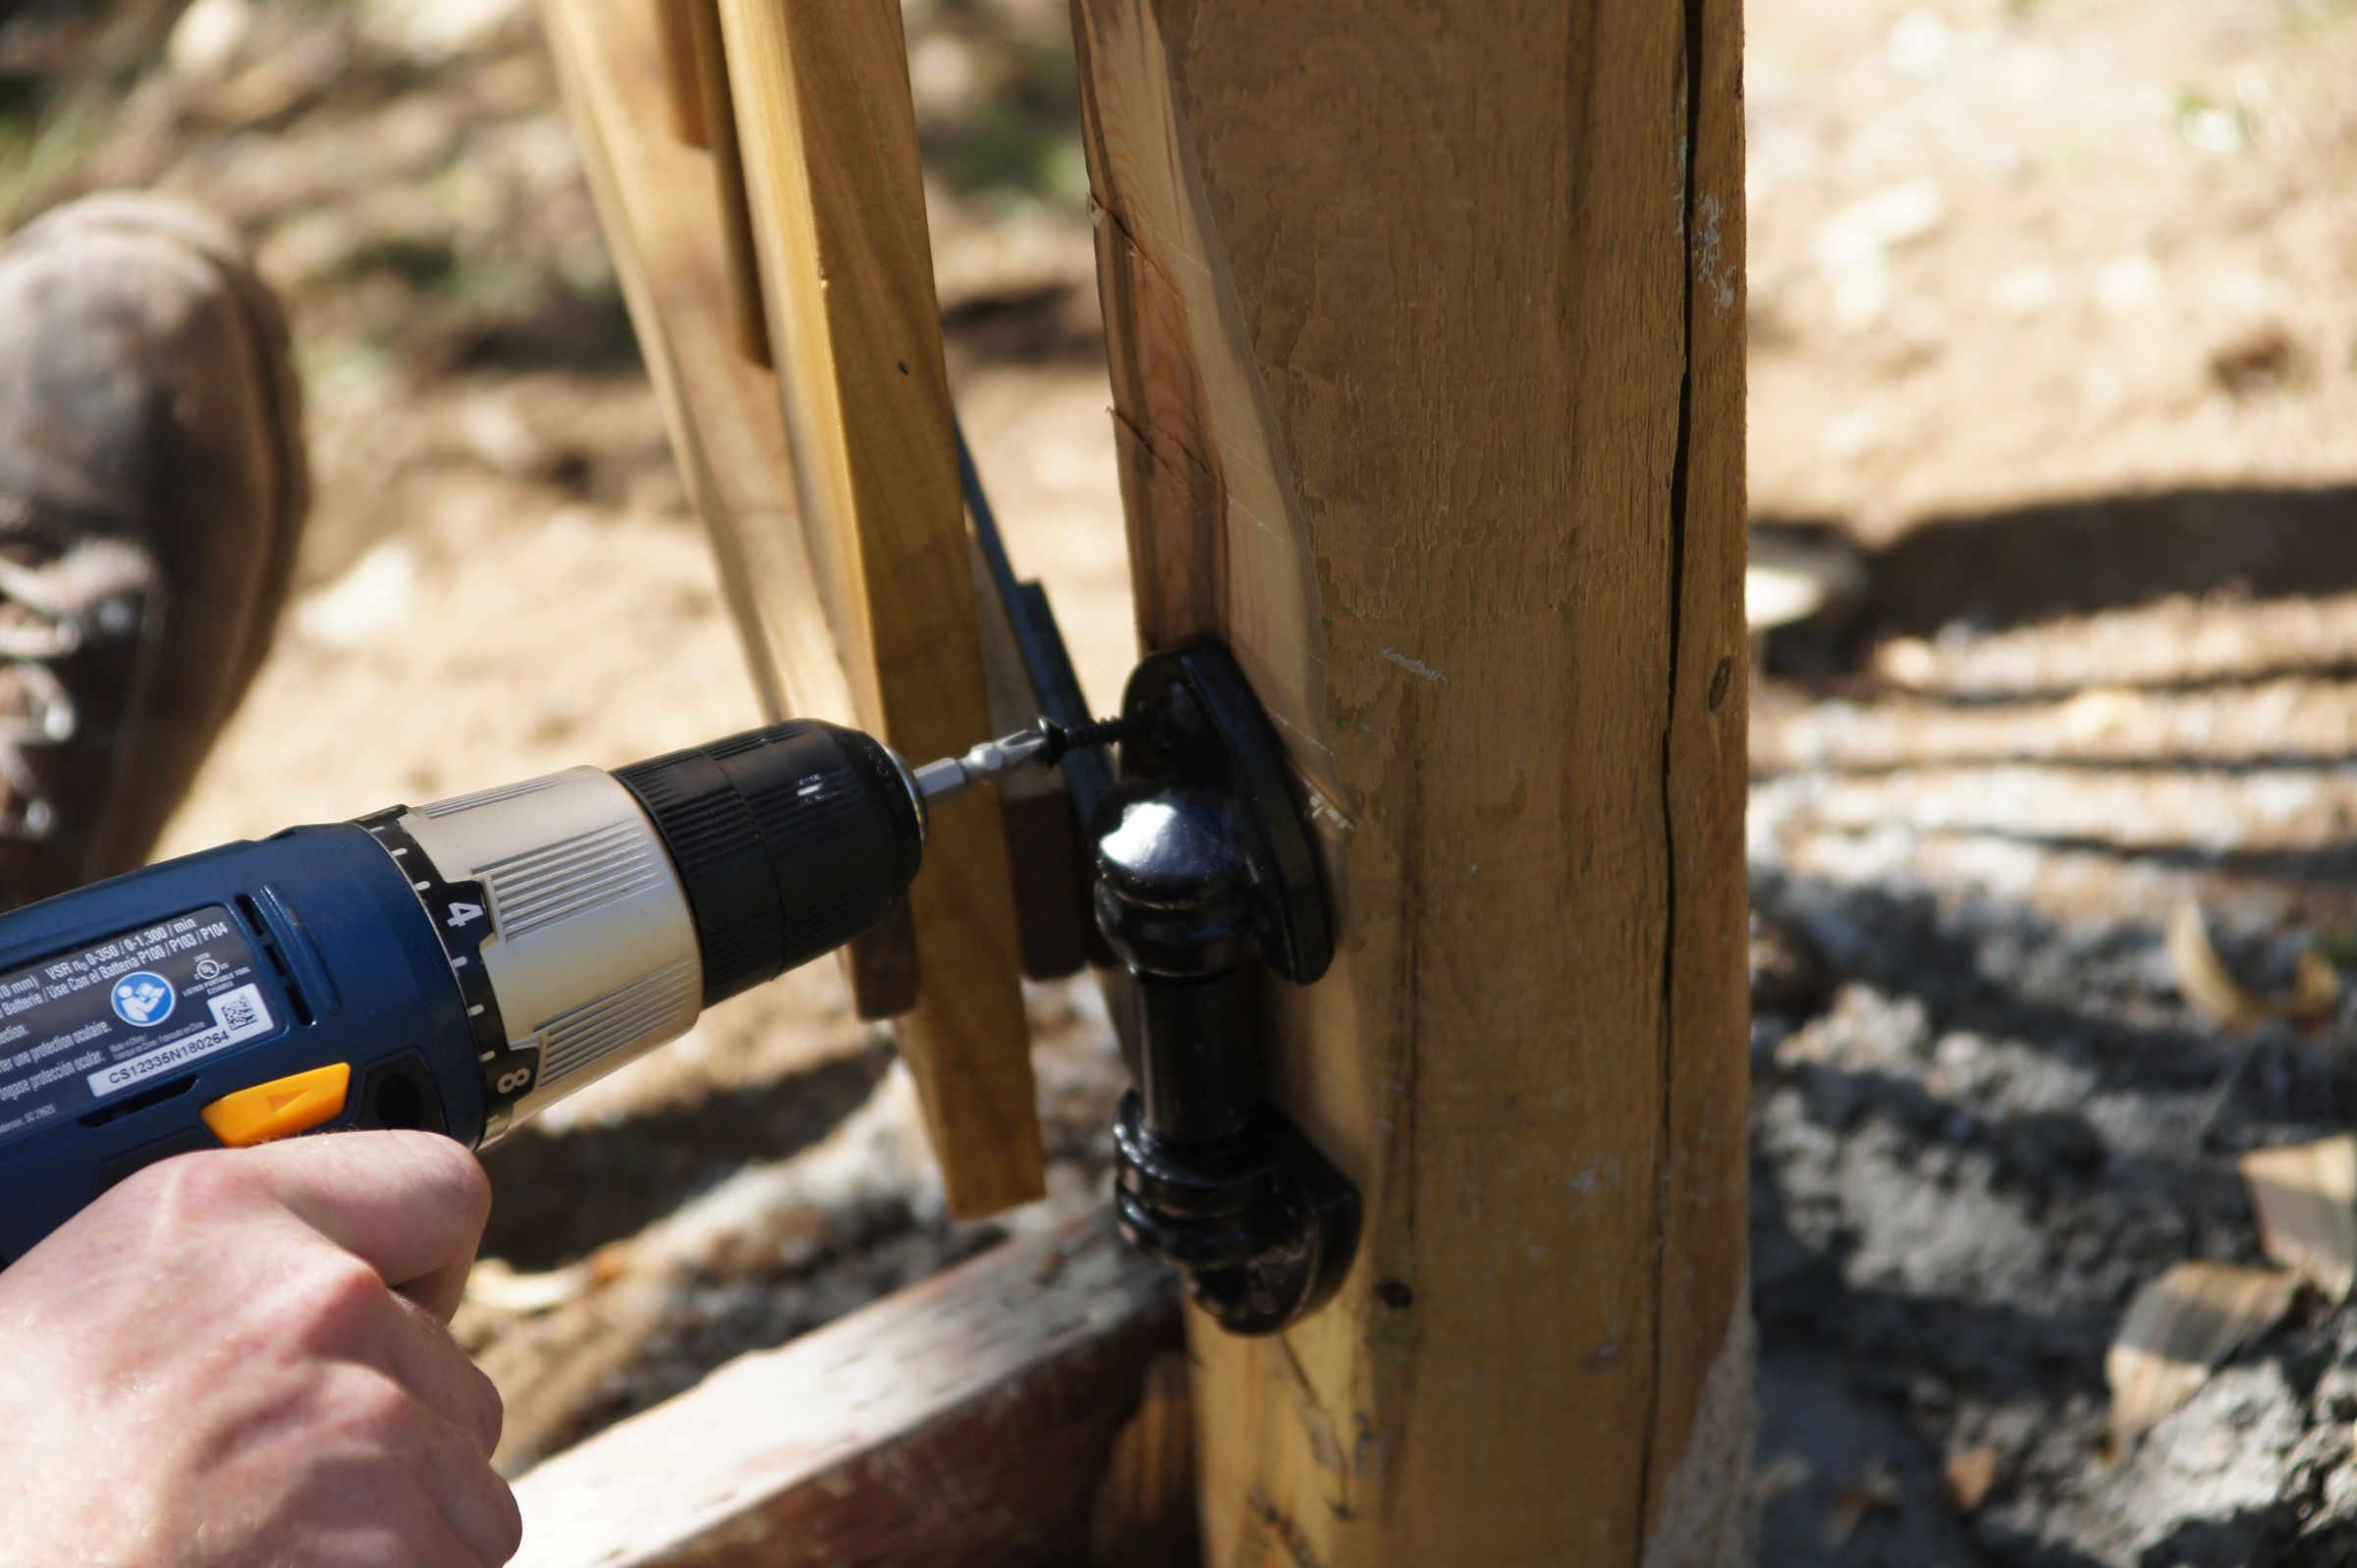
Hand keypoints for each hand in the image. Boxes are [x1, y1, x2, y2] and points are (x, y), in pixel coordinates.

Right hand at [0, 1132, 518, 1565]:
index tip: (398, 1302)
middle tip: (262, 1478)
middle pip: (445, 1356)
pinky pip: (462, 1553)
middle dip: (386, 1420)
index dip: (418, 1263)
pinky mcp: (398, 1543)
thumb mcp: (63, 1316)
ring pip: (462, 1467)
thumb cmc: (6, 1495)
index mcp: (214, 1216)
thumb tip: (317, 1265)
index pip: (436, 1185)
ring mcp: (364, 1423)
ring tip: (261, 1542)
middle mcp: (310, 1299)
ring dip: (396, 1516)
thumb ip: (217, 1267)